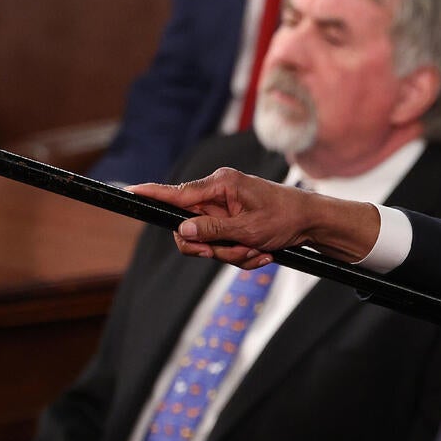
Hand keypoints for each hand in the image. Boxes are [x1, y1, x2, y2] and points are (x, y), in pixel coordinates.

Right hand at [141, 171, 380, 269]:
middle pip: (190, 230)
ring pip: (210, 244)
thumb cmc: (284, 219)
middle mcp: (218, 195)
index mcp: (219, 186)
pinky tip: (262, 253)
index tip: (128, 192)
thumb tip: (181, 231)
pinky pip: (225, 247)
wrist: (312, 223)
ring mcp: (225, 210)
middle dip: (212, 248)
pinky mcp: (233, 223)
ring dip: (233, 254)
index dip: (151, 195)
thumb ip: (212, 230)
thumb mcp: (248, 229)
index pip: (176, 193)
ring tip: (258, 251)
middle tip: (233, 252)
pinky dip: (243, 255)